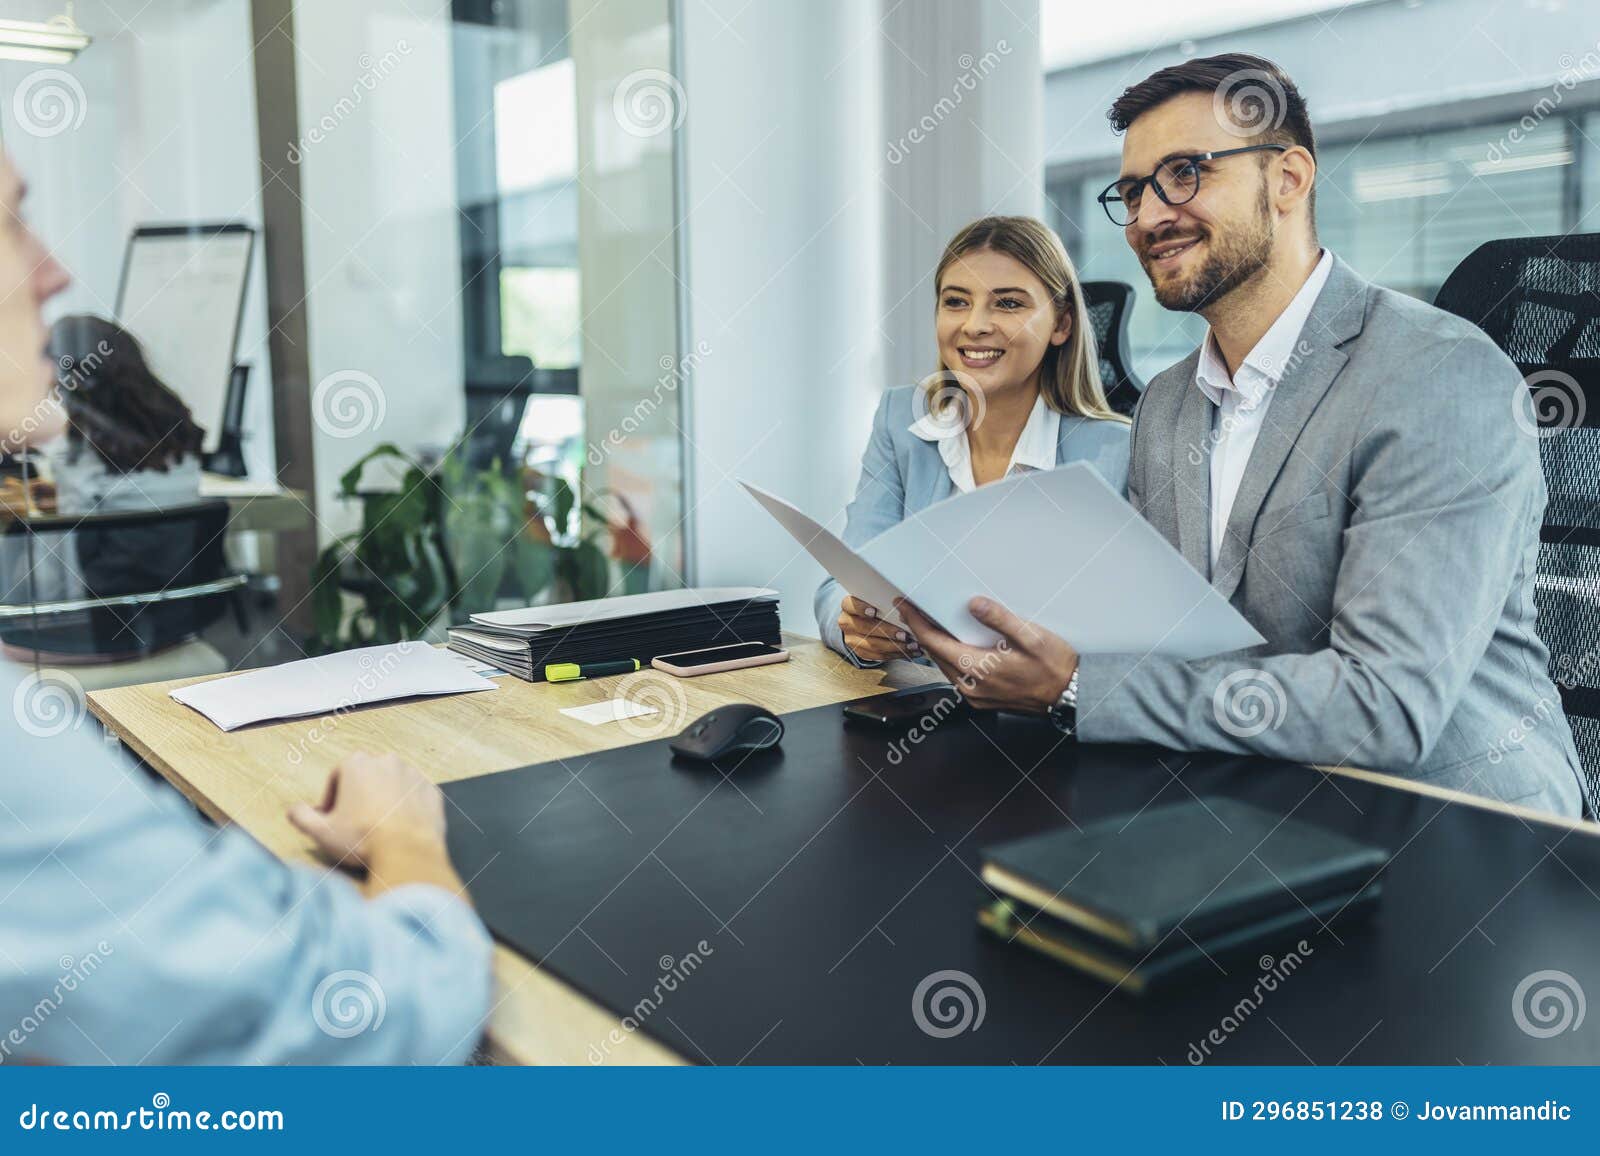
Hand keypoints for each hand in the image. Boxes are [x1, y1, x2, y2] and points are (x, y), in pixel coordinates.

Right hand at [288, 751, 460, 895]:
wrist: (408, 852)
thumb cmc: (362, 839)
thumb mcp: (321, 831)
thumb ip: (302, 817)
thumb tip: (294, 810)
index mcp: (357, 763)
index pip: (337, 776)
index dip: (331, 798)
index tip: (332, 818)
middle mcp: (387, 761)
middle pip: (365, 777)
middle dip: (358, 796)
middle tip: (354, 823)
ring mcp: (413, 774)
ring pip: (391, 784)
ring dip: (383, 799)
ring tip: (377, 827)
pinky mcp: (432, 790)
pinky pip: (414, 796)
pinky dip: (406, 807)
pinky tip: (399, 828)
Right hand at [836, 594, 922, 662]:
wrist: (862, 623)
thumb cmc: (874, 608)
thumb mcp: (875, 601)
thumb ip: (883, 601)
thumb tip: (902, 603)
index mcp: (848, 605)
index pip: (851, 605)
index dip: (861, 608)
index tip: (874, 612)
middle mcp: (846, 622)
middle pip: (865, 627)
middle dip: (887, 632)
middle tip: (904, 635)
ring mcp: (851, 639)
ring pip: (872, 644)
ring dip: (894, 646)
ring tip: (911, 646)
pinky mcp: (859, 652)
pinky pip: (877, 656)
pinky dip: (894, 654)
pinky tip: (907, 652)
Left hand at [897, 596, 1077, 713]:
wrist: (1070, 695)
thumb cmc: (1055, 667)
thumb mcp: (1032, 637)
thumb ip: (1000, 619)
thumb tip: (974, 604)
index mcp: (979, 669)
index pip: (935, 642)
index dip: (916, 622)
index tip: (904, 605)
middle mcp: (971, 687)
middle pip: (935, 655)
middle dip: (922, 630)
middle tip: (913, 609)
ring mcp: (975, 696)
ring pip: (944, 666)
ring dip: (935, 645)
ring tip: (930, 623)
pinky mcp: (982, 700)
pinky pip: (957, 676)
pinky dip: (950, 657)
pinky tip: (954, 645)